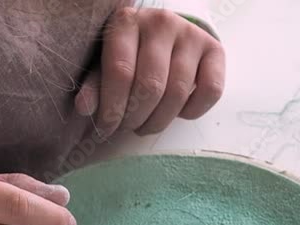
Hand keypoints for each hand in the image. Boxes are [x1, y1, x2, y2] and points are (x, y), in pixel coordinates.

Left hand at [75, 7, 224, 137]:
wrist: (163, 35)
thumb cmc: (128, 53)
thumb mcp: (103, 63)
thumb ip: (94, 84)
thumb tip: (84, 108)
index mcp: (127, 21)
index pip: (121, 72)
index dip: (113, 108)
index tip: (107, 128)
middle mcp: (161, 22)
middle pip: (150, 86)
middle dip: (135, 118)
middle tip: (127, 127)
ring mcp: (191, 34)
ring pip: (177, 93)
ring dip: (159, 121)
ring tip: (145, 125)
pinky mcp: (215, 49)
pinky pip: (211, 90)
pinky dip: (192, 111)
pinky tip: (177, 112)